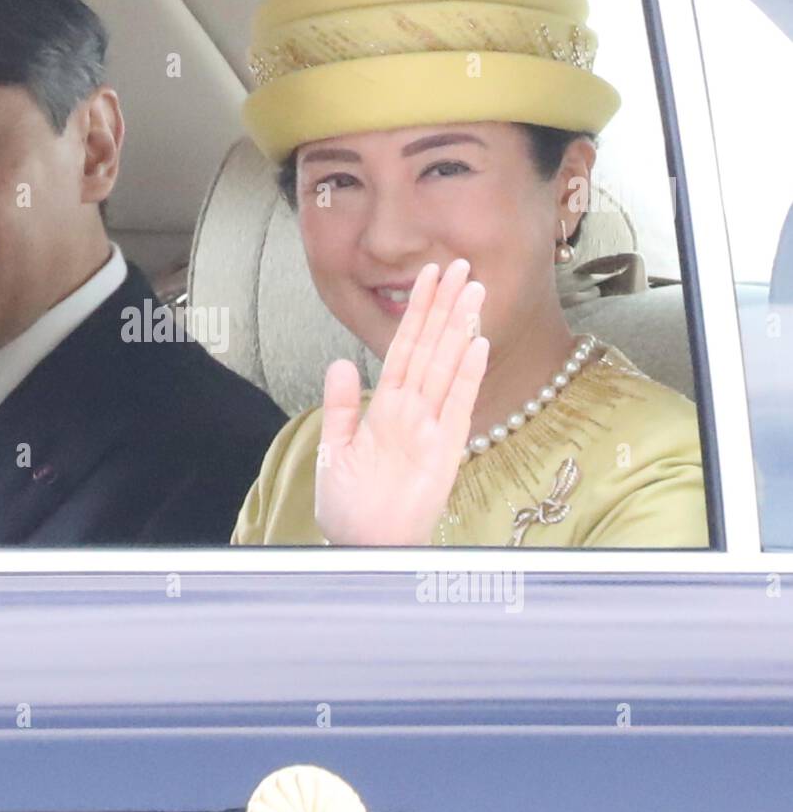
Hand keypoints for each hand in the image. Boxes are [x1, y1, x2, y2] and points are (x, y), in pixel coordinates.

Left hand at [315, 258, 488, 545]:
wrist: (363, 546)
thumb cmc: (350, 505)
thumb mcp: (334, 450)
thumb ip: (341, 406)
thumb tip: (341, 360)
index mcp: (385, 407)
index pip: (403, 347)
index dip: (416, 312)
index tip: (428, 275)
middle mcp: (412, 410)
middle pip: (430, 348)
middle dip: (444, 307)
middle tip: (461, 265)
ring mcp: (431, 427)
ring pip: (447, 367)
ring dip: (459, 329)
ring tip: (473, 290)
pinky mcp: (446, 450)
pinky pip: (458, 405)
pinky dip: (467, 375)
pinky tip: (477, 344)